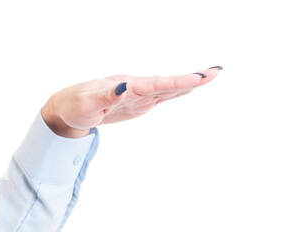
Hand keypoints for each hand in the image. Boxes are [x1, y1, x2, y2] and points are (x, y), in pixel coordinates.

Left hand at [41, 65, 222, 136]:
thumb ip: (107, 95)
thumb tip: (125, 86)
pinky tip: (189, 87)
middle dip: (191, 79)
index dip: (177, 82)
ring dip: (189, 82)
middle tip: (216, 72)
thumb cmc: (75, 104)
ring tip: (211, 75)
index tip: (197, 78)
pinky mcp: (137, 103)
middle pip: (168, 83)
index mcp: (127, 86)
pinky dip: (176, 90)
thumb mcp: (88, 102)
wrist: (67, 107)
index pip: (156, 84)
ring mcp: (138, 95)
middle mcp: (136, 87)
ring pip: (168, 88)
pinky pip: (161, 96)